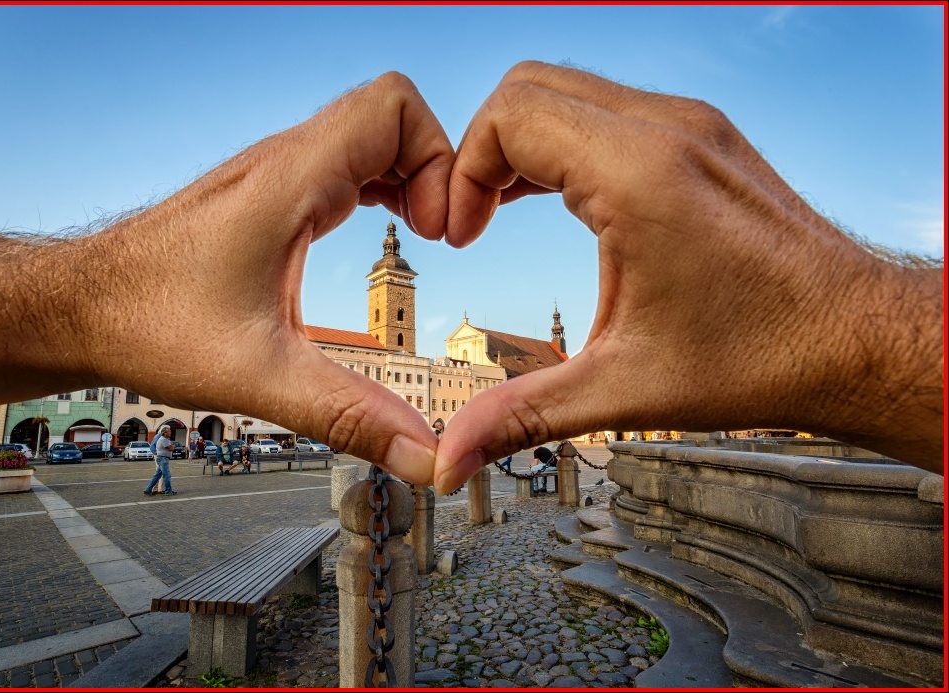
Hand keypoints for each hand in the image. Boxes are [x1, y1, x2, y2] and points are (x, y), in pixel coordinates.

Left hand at [0, 73, 452, 484]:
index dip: (438, 159)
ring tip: (421, 237)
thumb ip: (350, 415)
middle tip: (439, 238)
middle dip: (435, 169)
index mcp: (290, 183)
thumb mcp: (261, 378)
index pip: (393, 107)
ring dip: (409, 176)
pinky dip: (380, 183)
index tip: (438, 234)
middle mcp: (284, 162)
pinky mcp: (269, 191)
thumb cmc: (149, 326)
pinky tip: (374, 232)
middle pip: (393, 115)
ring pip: (370, 132)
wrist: (79, 307)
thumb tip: (425, 458)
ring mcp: (275, 172)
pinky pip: (345, 159)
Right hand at [433, 61, 942, 492]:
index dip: (463, 173)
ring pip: (567, 91)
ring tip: (504, 212)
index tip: (464, 237)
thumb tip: (451, 459)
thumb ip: (523, 416)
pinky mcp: (703, 136)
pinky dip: (564, 143)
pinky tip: (560, 201)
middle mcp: (666, 129)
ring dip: (522, 145)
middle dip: (481, 153)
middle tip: (474, 222)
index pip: (510, 116)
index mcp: (640, 175)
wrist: (855, 338)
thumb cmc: (759, 359)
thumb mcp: (624, 389)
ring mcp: (690, 125)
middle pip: (528, 88)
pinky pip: (607, 109)